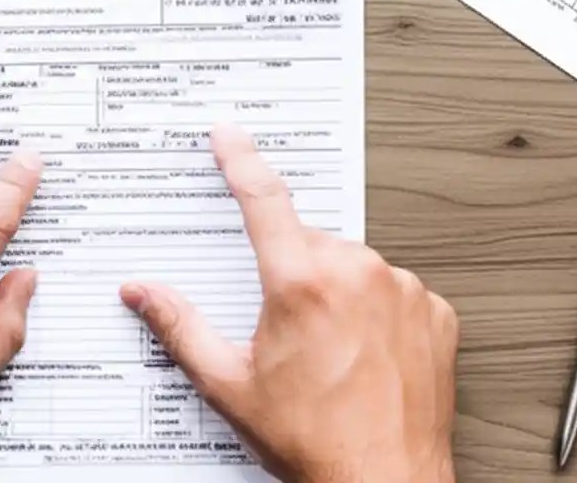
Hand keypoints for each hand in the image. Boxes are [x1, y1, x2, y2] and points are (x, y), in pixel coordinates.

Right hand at [120, 125, 458, 482]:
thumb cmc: (313, 441)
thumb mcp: (229, 384)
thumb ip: (179, 327)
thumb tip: (142, 293)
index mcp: (299, 284)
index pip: (262, 199)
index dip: (241, 160)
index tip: (229, 135)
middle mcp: (355, 275)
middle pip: (309, 242)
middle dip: (291, 272)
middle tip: (285, 329)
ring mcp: (401, 291)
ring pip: (354, 266)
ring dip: (336, 292)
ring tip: (329, 354)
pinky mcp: (434, 313)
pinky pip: (395, 292)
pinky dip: (376, 312)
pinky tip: (363, 354)